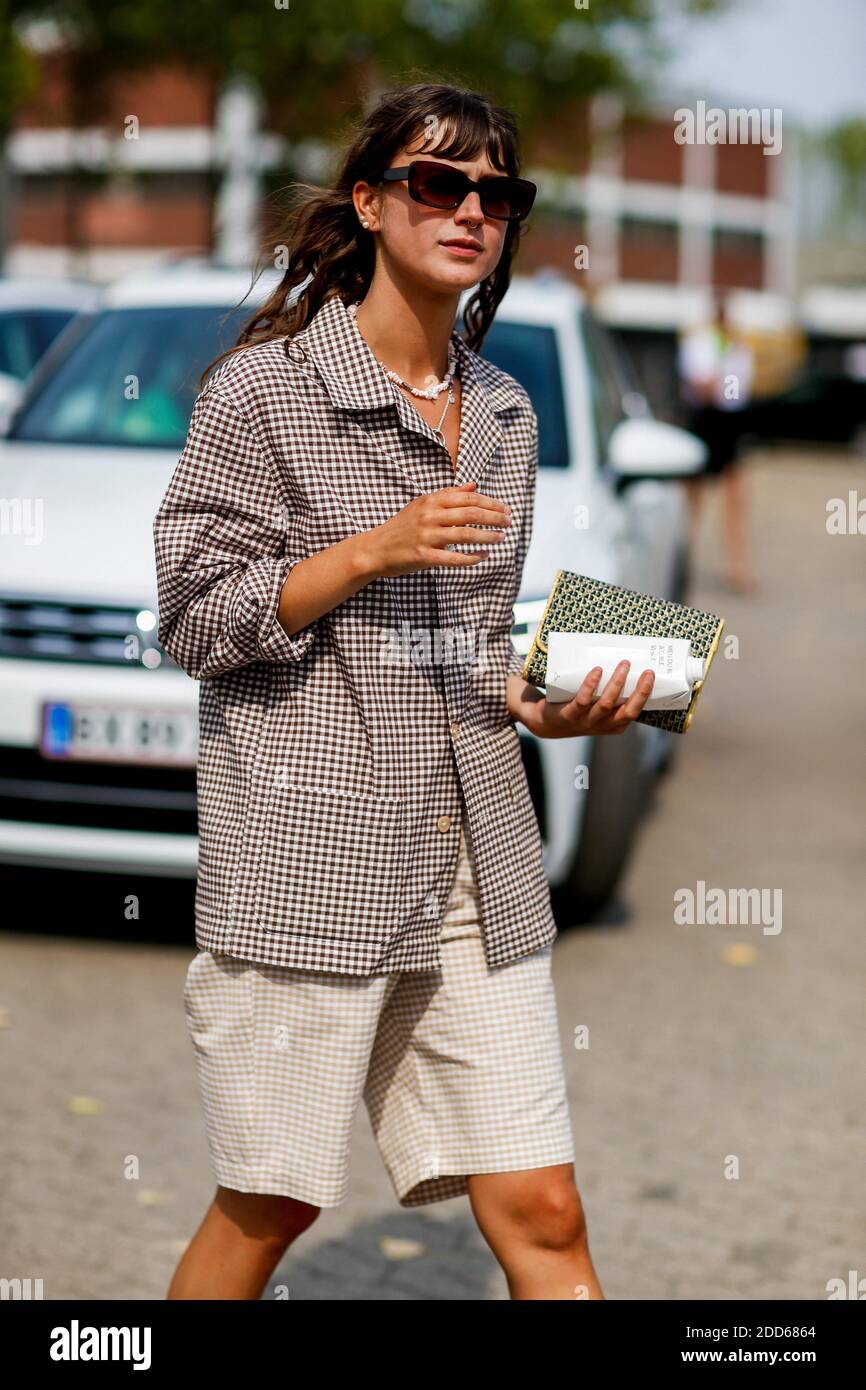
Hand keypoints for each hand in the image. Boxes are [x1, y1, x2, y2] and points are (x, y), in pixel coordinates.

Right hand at [364, 481, 511, 577]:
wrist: (376, 548)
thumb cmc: (403, 526)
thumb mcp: (423, 504)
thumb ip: (449, 495)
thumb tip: (474, 485)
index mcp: (431, 501)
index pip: (469, 498)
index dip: (491, 503)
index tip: (505, 509)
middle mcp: (430, 516)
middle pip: (471, 514)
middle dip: (494, 518)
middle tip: (509, 522)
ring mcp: (427, 536)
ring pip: (465, 535)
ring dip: (487, 536)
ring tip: (501, 537)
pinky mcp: (424, 556)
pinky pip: (454, 558)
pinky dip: (472, 557)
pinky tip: (484, 555)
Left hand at [507, 660, 655, 737]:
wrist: (546, 721)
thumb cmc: (579, 707)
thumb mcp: (598, 704)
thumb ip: (612, 690)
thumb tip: (627, 660)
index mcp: (614, 724)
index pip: (635, 712)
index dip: (645, 695)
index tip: (651, 674)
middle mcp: (603, 725)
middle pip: (626, 711)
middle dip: (639, 691)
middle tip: (646, 670)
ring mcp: (586, 721)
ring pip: (606, 704)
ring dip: (616, 683)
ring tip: (624, 664)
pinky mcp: (569, 715)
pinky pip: (583, 701)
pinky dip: (591, 685)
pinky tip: (596, 671)